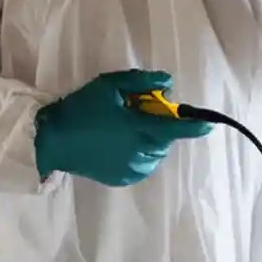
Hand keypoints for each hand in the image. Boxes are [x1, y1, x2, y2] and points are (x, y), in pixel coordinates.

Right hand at [34, 69, 212, 186]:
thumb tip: (168, 83)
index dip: (195, 126)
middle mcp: (138, 151)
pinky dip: (141, 154)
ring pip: (156, 153)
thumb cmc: (81, 108)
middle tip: (141, 112)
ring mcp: (130, 168)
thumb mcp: (110, 85)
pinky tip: (122, 145)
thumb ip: (142, 82)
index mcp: (137, 128)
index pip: (176, 129)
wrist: (52, 140)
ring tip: (129, 129)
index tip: (209, 124)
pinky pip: (143, 166)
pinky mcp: (121, 179)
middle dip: (162, 125)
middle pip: (166, 140)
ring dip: (152, 140)